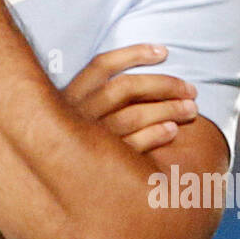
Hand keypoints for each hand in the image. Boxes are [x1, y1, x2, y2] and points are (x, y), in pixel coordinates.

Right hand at [62, 44, 198, 152]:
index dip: (133, 54)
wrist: (49, 186)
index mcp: (69, 95)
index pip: (101, 65)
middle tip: (191, 89)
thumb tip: (143, 69)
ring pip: (132, 116)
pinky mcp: (100, 165)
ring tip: (190, 109)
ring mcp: (88, 140)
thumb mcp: (76, 112)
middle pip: (124, 88)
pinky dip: (155, 135)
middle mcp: (76, 114)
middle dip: (162, 84)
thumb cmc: (74, 143)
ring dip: (167, 109)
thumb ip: (98, 94)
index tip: (164, 52)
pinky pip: (133, 146)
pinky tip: (172, 130)